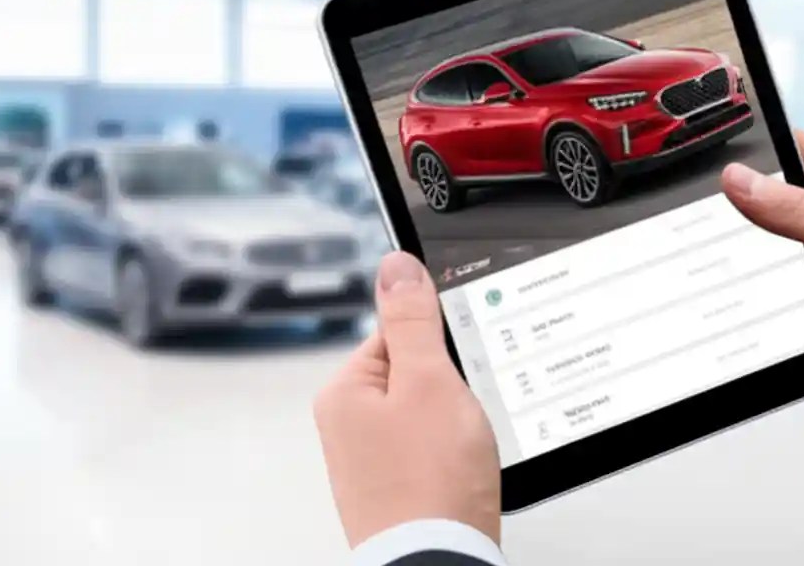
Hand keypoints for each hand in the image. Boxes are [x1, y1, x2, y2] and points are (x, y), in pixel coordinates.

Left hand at [314, 252, 500, 546]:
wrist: (439, 559)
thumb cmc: (430, 482)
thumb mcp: (428, 381)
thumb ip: (413, 320)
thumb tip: (396, 266)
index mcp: (344, 393)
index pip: (398, 333)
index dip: (440, 347)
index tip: (457, 368)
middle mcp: (348, 427)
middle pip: (416, 375)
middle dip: (451, 390)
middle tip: (460, 415)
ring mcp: (371, 462)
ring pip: (430, 415)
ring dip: (455, 426)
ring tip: (460, 450)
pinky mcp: (396, 489)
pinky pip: (432, 452)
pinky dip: (453, 457)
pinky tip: (460, 472)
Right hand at [721, 133, 803, 462]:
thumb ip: (802, 211)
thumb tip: (741, 180)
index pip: (801, 154)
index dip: (761, 147)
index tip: (714, 150)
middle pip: (772, 208)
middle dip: (738, 209)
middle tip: (696, 208)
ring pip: (762, 261)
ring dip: (741, 263)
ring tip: (703, 256)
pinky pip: (764, 309)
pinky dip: (747, 308)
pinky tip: (723, 305)